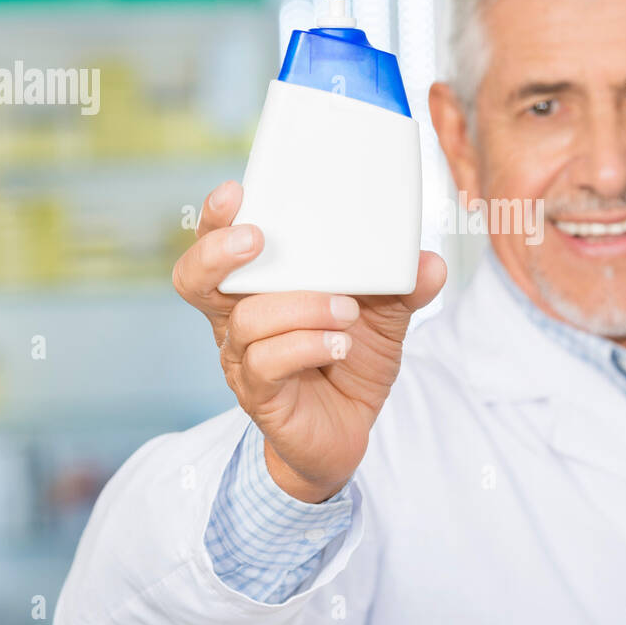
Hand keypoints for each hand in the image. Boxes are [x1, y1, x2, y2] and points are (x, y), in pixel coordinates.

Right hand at [172, 180, 445, 500]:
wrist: (346, 434)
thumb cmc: (349, 363)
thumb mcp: (384, 318)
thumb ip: (403, 288)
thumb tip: (431, 263)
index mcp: (257, 290)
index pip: (216, 246)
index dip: (215, 218)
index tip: (235, 190)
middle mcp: (237, 321)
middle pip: (194, 280)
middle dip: (219, 252)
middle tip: (257, 239)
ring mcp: (243, 360)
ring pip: (246, 321)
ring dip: (302, 307)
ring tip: (346, 311)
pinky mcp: (261, 396)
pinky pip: (268, 363)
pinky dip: (307, 345)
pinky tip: (338, 344)